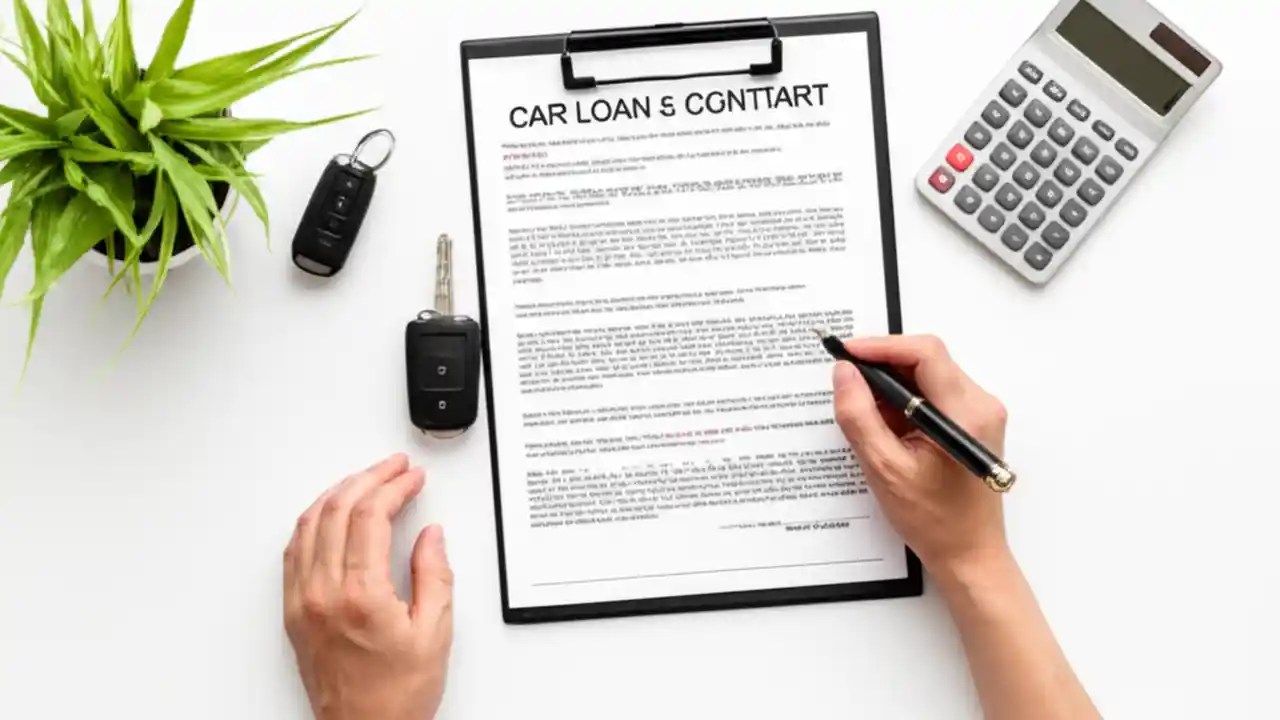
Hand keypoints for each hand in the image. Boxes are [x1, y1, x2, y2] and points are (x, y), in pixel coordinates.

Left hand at [284, 454, 452, 719]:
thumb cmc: (397, 695)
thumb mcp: (435, 632)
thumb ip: (434, 575)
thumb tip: (430, 535)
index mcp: (360, 595)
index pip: (370, 516)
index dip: (393, 487)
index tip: (411, 478)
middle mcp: (323, 593)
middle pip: (337, 511)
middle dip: (368, 479)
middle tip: (393, 469)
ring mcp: (303, 601)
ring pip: (309, 524)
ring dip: (338, 494)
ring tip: (364, 481)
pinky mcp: (294, 612)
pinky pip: (294, 551)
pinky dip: (312, 521)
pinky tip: (329, 514)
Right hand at [832, 335, 1009, 579]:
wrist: (969, 554)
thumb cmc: (936, 521)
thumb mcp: (885, 468)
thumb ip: (860, 416)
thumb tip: (844, 374)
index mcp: (966, 413)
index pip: (925, 353)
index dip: (881, 346)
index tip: (847, 352)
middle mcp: (980, 405)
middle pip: (926, 360)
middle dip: (882, 365)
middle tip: (846, 379)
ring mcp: (979, 413)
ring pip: (927, 376)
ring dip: (892, 386)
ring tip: (863, 411)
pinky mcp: (971, 422)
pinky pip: (933, 394)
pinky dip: (904, 401)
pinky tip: (884, 424)